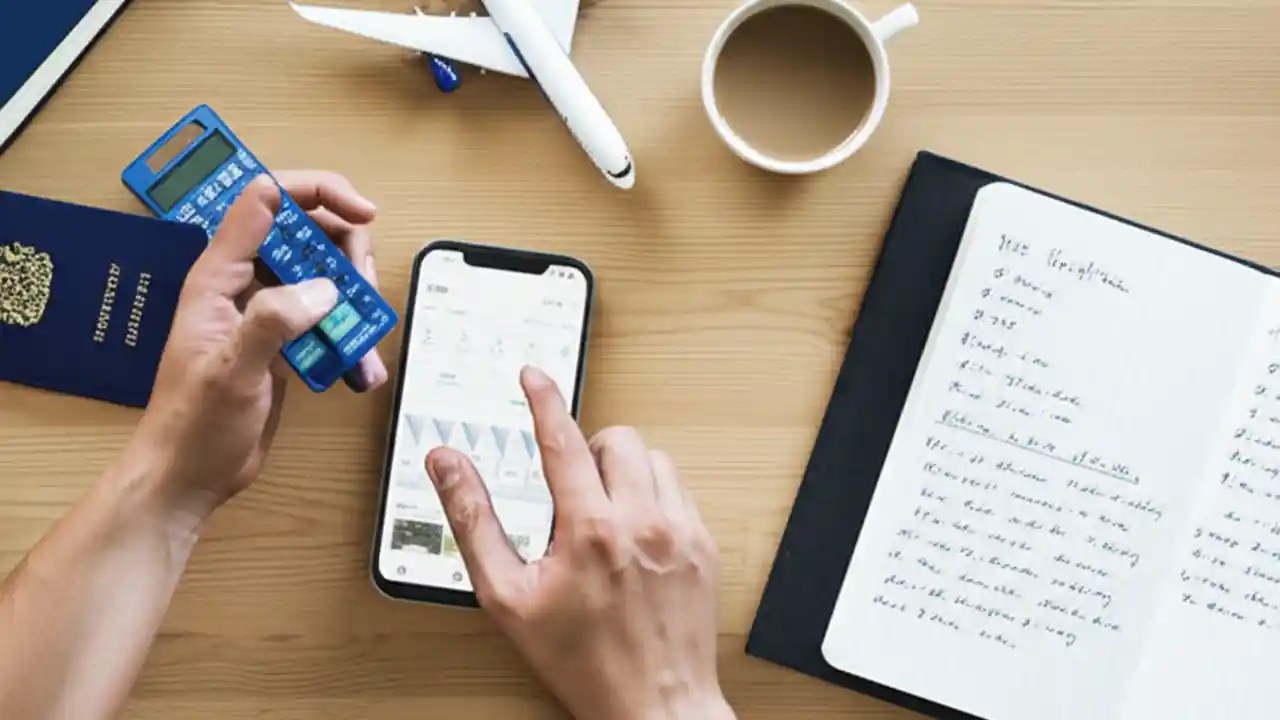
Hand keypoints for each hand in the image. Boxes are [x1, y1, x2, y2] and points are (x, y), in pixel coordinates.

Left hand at [128, 171, 388, 523]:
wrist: (188, 477)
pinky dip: (350, 340)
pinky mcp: (285, 343)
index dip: (319, 192)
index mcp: (220, 276)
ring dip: (354, 303)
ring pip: (324, 278)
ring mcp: (267, 314)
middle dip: (347, 254)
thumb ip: (273, 322)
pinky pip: (328, 322)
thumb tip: (324, 289)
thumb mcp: (232, 372)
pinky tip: (360, 370)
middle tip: (364, 290)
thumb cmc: (193, 427)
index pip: (268, 200)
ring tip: (364, 341)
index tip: (365, 213)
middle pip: (308, 234)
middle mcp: (245, 285)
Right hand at [425, 368, 733, 719]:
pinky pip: (680, 490)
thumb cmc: (581, 660)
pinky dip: (654, 496)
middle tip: (571, 489)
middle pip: (615, 439)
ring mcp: (680, 531)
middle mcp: (641, 521)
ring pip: (653, 458)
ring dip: (624, 471)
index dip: (543, 399)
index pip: (561, 438)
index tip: (533, 376)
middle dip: (588, 450)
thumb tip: (447, 465)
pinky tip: (636, 533)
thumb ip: (474, 521)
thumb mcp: (507, 596)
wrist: (654, 704)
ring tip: (605, 512)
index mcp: (589, 529)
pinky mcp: (704, 545)